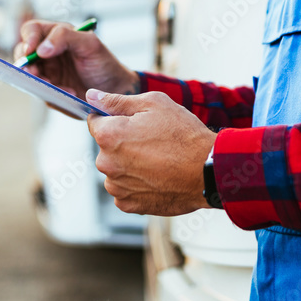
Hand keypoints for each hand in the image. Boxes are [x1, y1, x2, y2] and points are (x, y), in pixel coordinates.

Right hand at [15, 20, 138, 98]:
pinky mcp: (50, 90)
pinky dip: (52, 92)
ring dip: (37, 80)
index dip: (28, 39)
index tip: (31, 50)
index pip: (32, 30)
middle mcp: (47, 53)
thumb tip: (40, 49)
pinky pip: (41, 92)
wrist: (116, 89)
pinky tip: (69, 92)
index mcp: (56, 35)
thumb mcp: (90, 44)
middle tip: (34, 73)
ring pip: (28, 75)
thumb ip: (65, 37)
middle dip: (26, 63)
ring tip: (52, 84)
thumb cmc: (104, 63)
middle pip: (23, 54)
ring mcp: (47, 72)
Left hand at [86, 89, 215, 215]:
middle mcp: (106, 163)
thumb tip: (91, 96)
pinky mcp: (128, 204)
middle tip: (152, 141)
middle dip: (122, 142)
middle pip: (106, 147)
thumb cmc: (184, 134)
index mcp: (108, 135)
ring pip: (116, 169)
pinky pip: (125, 189)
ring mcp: (116, 187)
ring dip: (129, 164)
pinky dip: (137, 183)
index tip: (132, 122)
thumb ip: (117, 100)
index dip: (113, 118)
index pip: (95, 122)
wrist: (208, 170)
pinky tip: (157, 176)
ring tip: (158, 160)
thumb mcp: (153, 103)